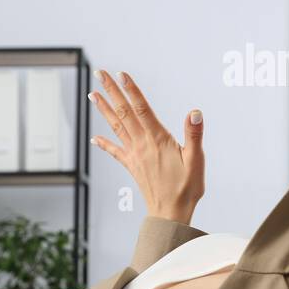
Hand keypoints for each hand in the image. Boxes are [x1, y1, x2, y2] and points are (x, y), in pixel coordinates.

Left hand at [89, 69, 203, 224]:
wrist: (170, 214)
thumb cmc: (186, 188)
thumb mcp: (196, 160)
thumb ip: (194, 135)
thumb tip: (195, 112)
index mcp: (158, 140)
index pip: (142, 109)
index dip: (132, 90)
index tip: (122, 74)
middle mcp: (142, 144)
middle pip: (124, 113)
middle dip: (112, 92)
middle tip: (100, 73)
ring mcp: (135, 155)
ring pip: (116, 127)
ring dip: (104, 109)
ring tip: (92, 94)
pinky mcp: (132, 166)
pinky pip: (115, 152)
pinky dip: (104, 143)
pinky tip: (94, 138)